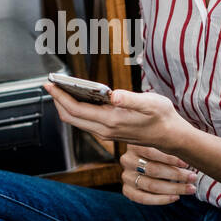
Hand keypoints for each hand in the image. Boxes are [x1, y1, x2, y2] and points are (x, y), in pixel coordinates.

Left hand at [42, 83, 190, 152]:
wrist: (170, 136)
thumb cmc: (162, 117)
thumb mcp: (151, 103)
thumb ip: (130, 99)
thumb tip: (113, 95)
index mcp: (111, 120)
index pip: (76, 109)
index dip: (60, 96)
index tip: (50, 83)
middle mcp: (104, 129)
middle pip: (70, 116)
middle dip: (57, 100)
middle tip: (49, 83)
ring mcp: (105, 132)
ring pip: (76, 121)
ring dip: (65, 105)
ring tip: (60, 88)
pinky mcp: (108, 132)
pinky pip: (85, 122)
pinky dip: (76, 110)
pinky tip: (77, 98)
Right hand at [121, 143, 198, 204]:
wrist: (149, 159)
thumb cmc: (163, 145)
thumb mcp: (165, 135)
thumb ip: (171, 137)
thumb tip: (190, 141)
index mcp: (134, 144)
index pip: (151, 152)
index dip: (170, 158)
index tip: (187, 163)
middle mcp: (127, 160)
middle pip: (153, 170)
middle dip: (176, 175)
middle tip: (193, 177)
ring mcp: (126, 176)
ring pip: (151, 185)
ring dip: (174, 188)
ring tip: (191, 188)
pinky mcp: (127, 189)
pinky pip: (143, 198)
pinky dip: (161, 199)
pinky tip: (176, 197)